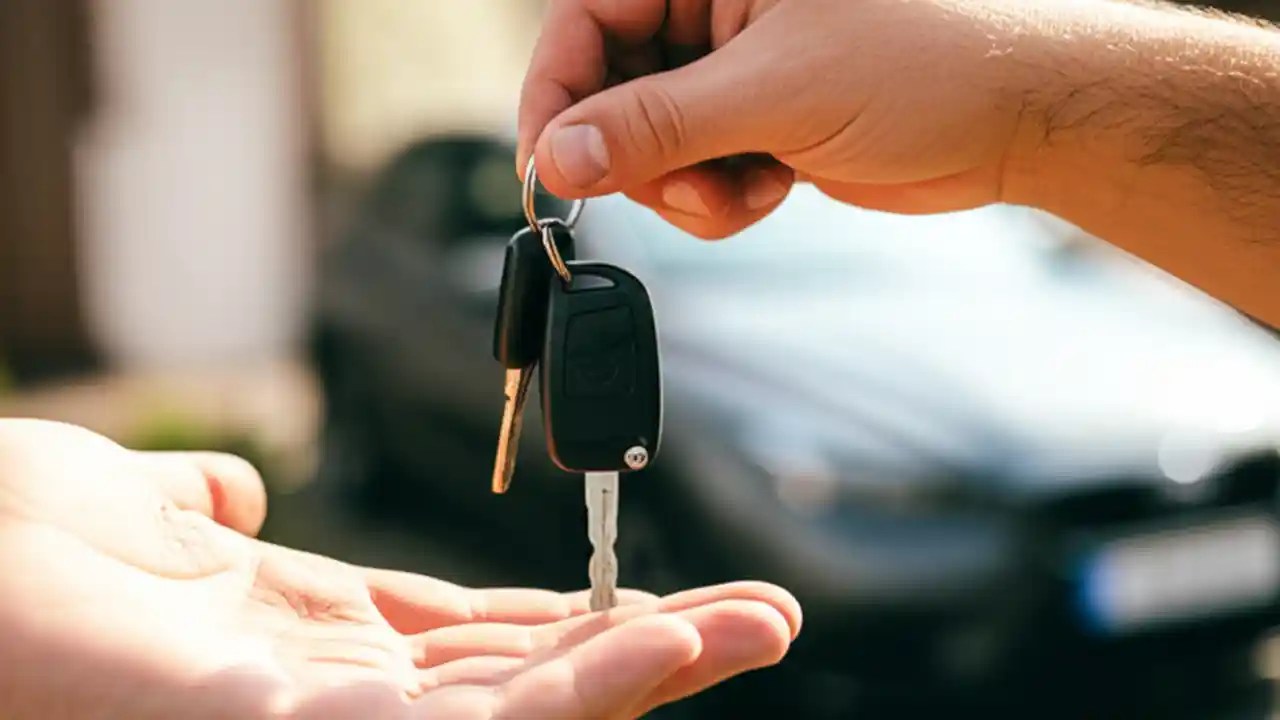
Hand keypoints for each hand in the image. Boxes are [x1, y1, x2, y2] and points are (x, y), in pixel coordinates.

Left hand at [0, 419, 799, 718]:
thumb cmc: (8, 545)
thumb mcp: (132, 511)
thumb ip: (198, 511)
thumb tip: (234, 505)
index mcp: (312, 640)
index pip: (481, 645)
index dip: (579, 623)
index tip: (667, 597)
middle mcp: (339, 695)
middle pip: (531, 682)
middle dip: (655, 651)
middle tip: (767, 618)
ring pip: (527, 714)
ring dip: (646, 673)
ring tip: (749, 631)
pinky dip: (578, 693)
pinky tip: (658, 647)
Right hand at [518, 0, 1279, 325]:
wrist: (1015, 118)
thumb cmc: (925, 63)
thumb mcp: (775, 90)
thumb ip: (655, 125)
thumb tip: (558, 156)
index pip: (587, 17)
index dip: (556, 92)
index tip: (548, 163)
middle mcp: (714, 11)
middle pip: (610, 88)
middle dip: (635, 155)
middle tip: (676, 185)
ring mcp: (735, 71)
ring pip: (649, 143)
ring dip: (682, 187)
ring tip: (744, 188)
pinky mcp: (757, 123)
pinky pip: (694, 172)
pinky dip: (717, 199)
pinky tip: (771, 190)